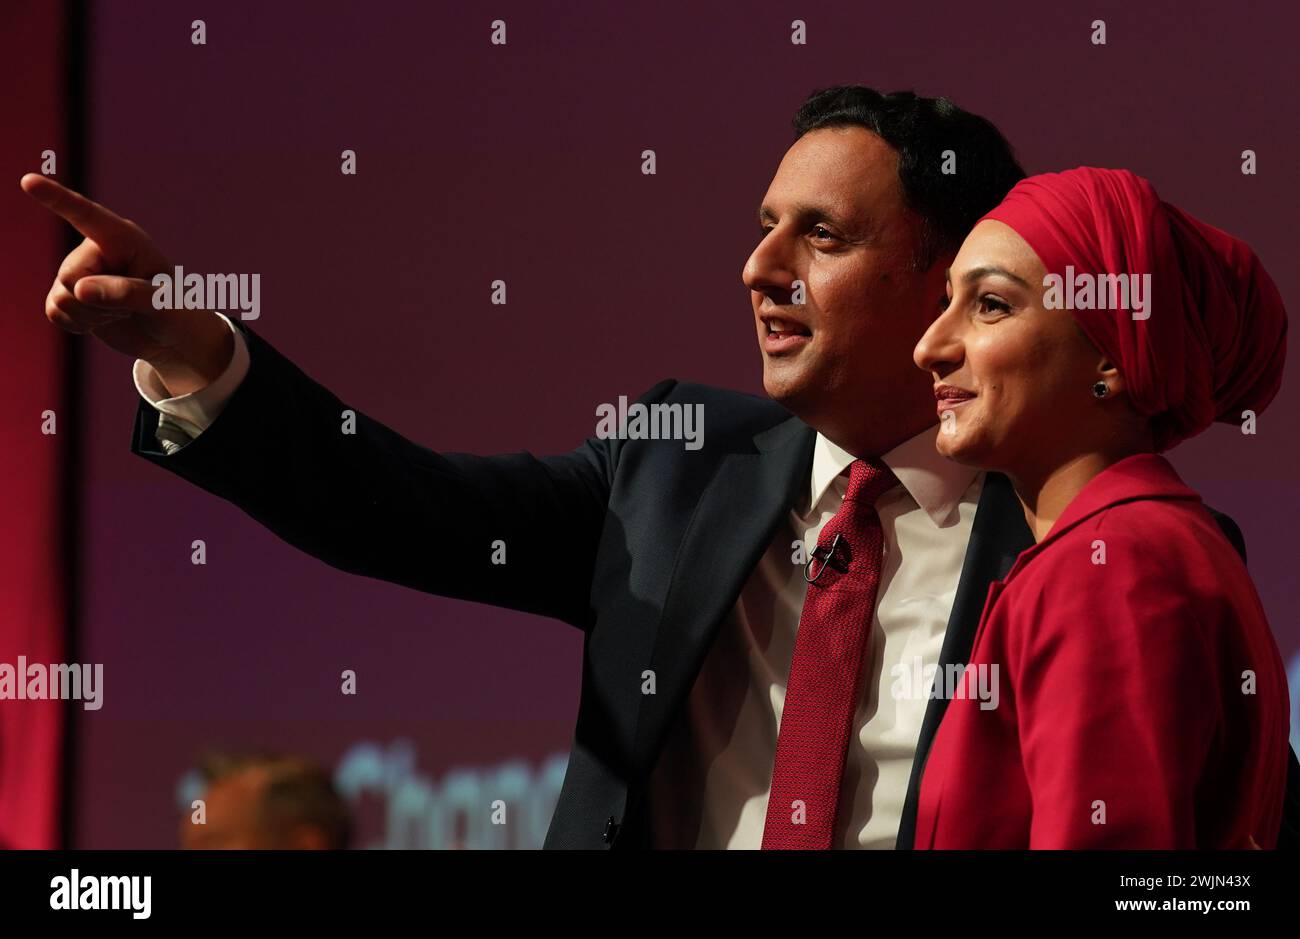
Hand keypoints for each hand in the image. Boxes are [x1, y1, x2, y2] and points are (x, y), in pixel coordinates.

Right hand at [21, 174, 232, 395]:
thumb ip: (127, 293)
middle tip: (133, 306)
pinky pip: (57, 313)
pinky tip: (103, 320)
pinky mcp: (66, 296)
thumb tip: (79, 289)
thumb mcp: (163, 303)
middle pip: (71, 275)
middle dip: (100, 300)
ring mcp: (77, 273)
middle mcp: (95, 249)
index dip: (56, 197)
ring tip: (122, 311)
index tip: (29, 181)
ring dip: (95, 315)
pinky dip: (82, 325)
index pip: (86, 214)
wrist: (170, 338)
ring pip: (64, 298)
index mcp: (124, 238)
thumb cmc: (176, 312)